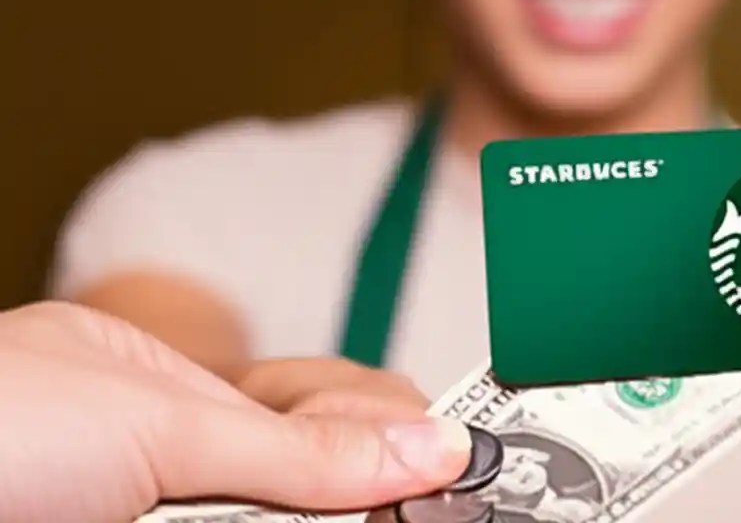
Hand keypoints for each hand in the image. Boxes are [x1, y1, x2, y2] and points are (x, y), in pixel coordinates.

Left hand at [0, 302, 470, 522]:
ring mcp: (133, 510)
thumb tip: (428, 446)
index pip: (301, 403)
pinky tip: (355, 514)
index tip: (454, 464)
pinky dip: (286, 518)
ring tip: (410, 495)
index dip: (379, 430)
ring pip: (262, 516)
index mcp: (149, 383)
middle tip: (446, 490)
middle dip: (368, 483)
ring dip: (339, 504)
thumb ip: (299, 449)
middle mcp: (142, 457)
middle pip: (292, 476)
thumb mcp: (156, 430)